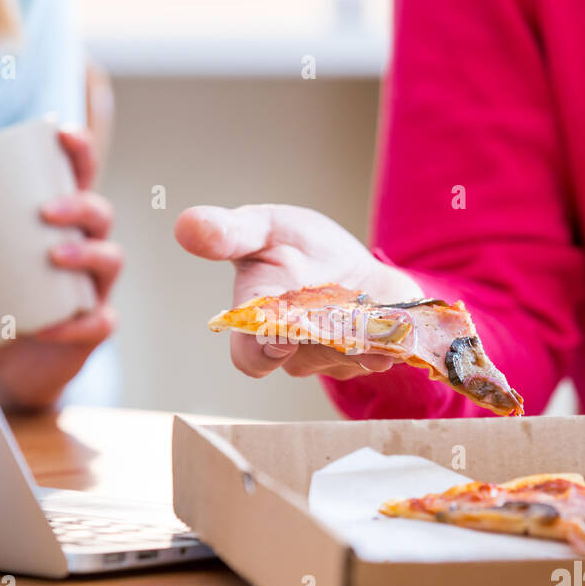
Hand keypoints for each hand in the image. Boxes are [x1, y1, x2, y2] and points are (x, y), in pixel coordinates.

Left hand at [0, 128, 120, 411]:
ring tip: (54, 256)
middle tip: (45, 210)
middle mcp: (85, 248)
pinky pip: (99, 322)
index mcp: (59, 222)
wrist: (6, 365)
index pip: (79, 176)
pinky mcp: (92, 328)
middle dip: (79, 205)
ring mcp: (93, 288)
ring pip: (110, 259)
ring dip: (87, 253)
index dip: (79, 151)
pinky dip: (76, 323)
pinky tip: (49, 325)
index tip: (63, 134)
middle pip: (100, 213)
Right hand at [174, 204, 421, 379]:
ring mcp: (334, 357)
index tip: (281, 335)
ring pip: (349, 361)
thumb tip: (185, 225)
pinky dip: (395, 339)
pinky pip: (385, 356)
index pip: (250, 358)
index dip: (262, 352)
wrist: (344, 262)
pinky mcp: (372, 356)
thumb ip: (228, 233)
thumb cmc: (292, 246)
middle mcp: (293, 350)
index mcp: (258, 321)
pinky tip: (399, 322)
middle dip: (328, 341)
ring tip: (379, 318)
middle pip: (307, 360)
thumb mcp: (262, 227)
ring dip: (366, 342)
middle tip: (349, 320)